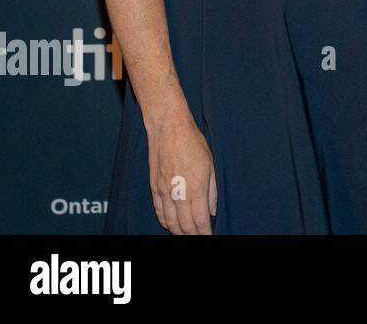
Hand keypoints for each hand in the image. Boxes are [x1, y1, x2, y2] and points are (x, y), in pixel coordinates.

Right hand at [147, 115, 216, 233]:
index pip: (200, 220)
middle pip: (185, 225)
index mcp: (196, 188)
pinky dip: (165, 222)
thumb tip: (212, 211)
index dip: (205, 232)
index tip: (209, 236)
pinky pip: (158, 211)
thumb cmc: (193, 143)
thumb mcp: (211, 165)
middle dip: (192, 234)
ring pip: (170, 222)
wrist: (169, 129)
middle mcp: (179, 193)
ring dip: (178, 231)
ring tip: (186, 234)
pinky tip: (170, 225)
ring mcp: (164, 192)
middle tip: (199, 236)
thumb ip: (212, 191)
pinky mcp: (154, 187)